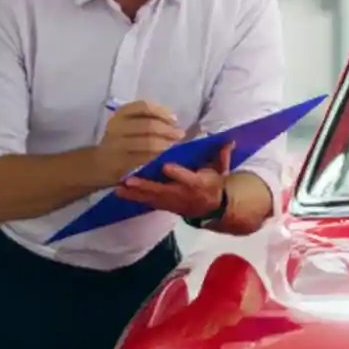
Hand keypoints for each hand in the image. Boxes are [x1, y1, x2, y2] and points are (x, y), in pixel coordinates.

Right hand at [93, 100, 183, 185]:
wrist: (98, 164)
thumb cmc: (120, 142)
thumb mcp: (127, 125)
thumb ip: (146, 120)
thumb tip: (174, 121)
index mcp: (120, 114)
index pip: (144, 107)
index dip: (162, 112)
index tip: (174, 119)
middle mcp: (117, 127)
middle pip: (149, 125)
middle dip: (168, 130)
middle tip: (180, 135)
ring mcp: (117, 146)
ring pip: (149, 143)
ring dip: (166, 145)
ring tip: (175, 146)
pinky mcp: (121, 164)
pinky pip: (145, 159)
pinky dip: (158, 157)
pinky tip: (165, 157)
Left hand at [115, 142, 234, 219]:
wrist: (213, 208)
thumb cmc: (214, 183)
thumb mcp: (221, 169)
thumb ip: (222, 154)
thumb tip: (229, 139)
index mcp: (198, 183)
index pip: (187, 178)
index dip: (177, 173)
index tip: (166, 166)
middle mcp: (182, 194)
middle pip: (163, 191)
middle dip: (146, 187)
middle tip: (130, 180)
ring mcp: (172, 202)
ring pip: (152, 198)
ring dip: (135, 194)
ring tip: (119, 188)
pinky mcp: (164, 206)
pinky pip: (148, 202)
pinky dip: (134, 198)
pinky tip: (119, 192)